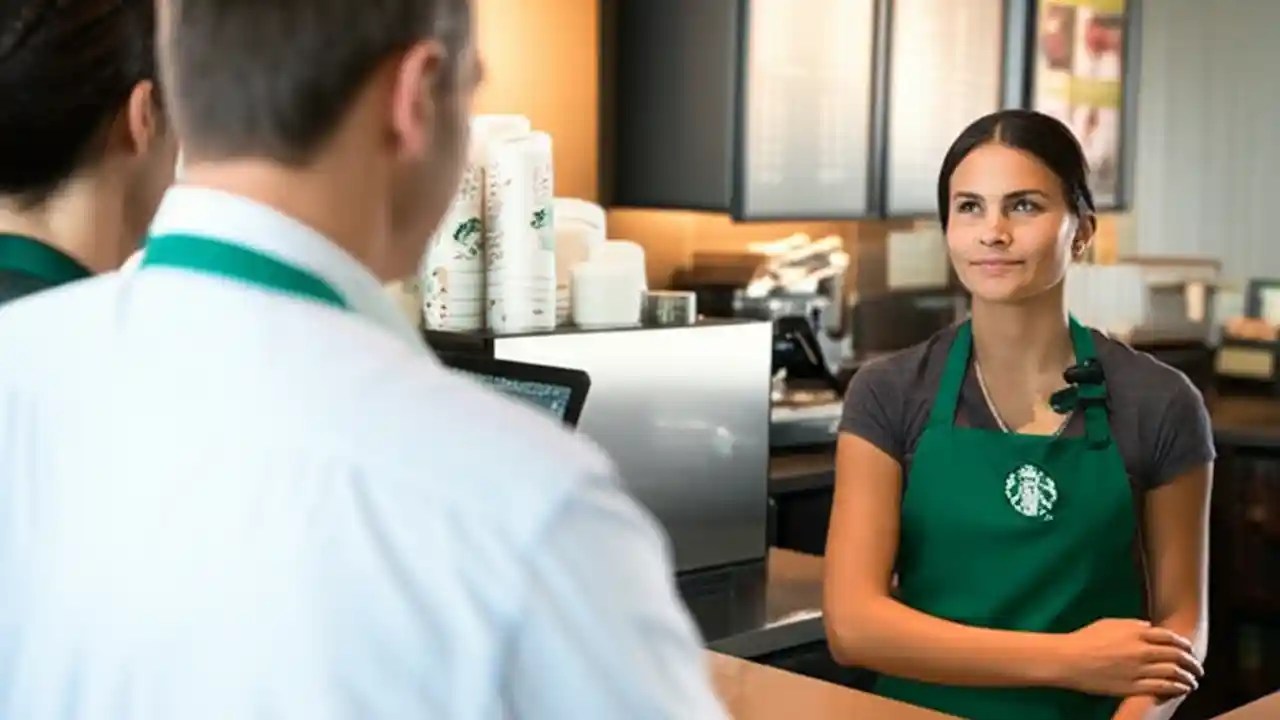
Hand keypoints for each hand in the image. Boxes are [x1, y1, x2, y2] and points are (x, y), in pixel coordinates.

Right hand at [1058, 619, 1202, 697]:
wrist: (1069, 659)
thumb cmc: (1085, 639)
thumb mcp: (1109, 624)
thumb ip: (1133, 625)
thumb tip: (1150, 628)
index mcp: (1136, 632)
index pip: (1170, 637)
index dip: (1184, 644)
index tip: (1189, 650)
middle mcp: (1141, 651)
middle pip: (1176, 655)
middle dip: (1191, 663)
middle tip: (1197, 668)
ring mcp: (1138, 670)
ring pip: (1173, 673)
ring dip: (1188, 678)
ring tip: (1193, 682)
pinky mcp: (1132, 687)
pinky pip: (1161, 688)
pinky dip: (1176, 688)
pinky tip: (1181, 689)